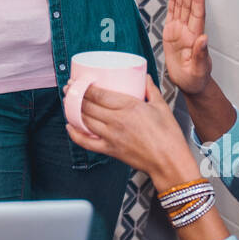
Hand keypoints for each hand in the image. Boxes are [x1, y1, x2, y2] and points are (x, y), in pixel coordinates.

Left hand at [65, 75, 190, 175]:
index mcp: (129, 106)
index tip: (77, 80)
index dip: (83, 86)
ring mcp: (111, 136)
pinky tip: (70, 127)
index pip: (98, 94)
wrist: (169, 162)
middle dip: (74, 95)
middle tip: (69, 88)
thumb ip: (151, 90)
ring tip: (69, 103)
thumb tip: (145, 77)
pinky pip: (86, 142)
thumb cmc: (169, 136)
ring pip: (85, 120)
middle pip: (88, 105)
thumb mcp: (161, 106)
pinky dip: (75, 134)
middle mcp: (117, 121)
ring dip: (73, 110)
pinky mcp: (110, 150)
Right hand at [164, 0, 211, 95]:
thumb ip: (200, 55)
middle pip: (189, 4)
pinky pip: (172, 12)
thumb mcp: (197, 70)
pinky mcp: (171, 32)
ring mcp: (180, 30)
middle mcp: (188, 30)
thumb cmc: (195, 79)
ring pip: (181, 5)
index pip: (197, 13)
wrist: (188, 84)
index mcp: (195, 37)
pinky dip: (173, 0)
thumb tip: (203, 39)